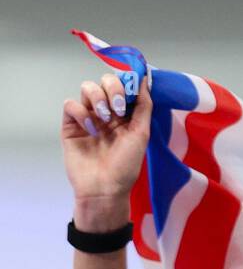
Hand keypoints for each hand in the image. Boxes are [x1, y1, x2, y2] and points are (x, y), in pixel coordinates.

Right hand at [61, 70, 152, 211]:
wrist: (104, 189)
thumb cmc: (125, 167)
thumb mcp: (141, 134)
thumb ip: (144, 106)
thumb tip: (145, 79)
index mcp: (125, 116)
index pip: (124, 86)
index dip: (127, 83)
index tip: (131, 89)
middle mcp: (106, 114)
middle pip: (105, 81)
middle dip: (113, 88)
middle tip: (118, 107)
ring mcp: (88, 117)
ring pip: (87, 87)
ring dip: (97, 97)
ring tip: (104, 118)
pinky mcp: (71, 125)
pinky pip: (71, 104)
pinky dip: (81, 112)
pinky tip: (90, 128)